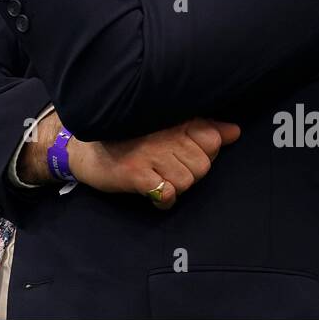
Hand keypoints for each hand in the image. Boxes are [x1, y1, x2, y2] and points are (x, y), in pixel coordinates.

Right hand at [71, 118, 241, 209]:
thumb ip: (203, 127)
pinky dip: (163, 200)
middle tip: (165, 167)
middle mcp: (164, 134)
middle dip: (188, 172)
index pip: (212, 140)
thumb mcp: (166, 126)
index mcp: (173, 119)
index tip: (183, 152)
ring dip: (174, 186)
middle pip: (202, 166)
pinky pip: (168, 195)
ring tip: (156, 177)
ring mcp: (150, 154)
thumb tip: (235, 131)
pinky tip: (151, 191)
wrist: (83, 150)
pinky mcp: (136, 174)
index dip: (203, 152)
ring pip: (187, 182)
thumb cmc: (128, 138)